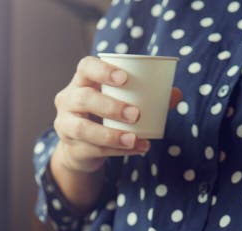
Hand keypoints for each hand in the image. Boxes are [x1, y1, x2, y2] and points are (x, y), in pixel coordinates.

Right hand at [52, 56, 182, 175]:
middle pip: (83, 98)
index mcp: (81, 81)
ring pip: (83, 129)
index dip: (102, 70)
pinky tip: (137, 148)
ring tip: (134, 138)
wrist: (82, 148)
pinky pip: (93, 150)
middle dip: (110, 106)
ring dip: (110, 134)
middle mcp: (68, 100)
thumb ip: (148, 97)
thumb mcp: (119, 101)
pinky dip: (117, 151)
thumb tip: (176, 95)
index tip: (125, 78)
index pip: (85, 67)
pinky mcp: (72, 148)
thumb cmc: (105, 115)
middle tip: (136, 113)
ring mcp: (66, 125)